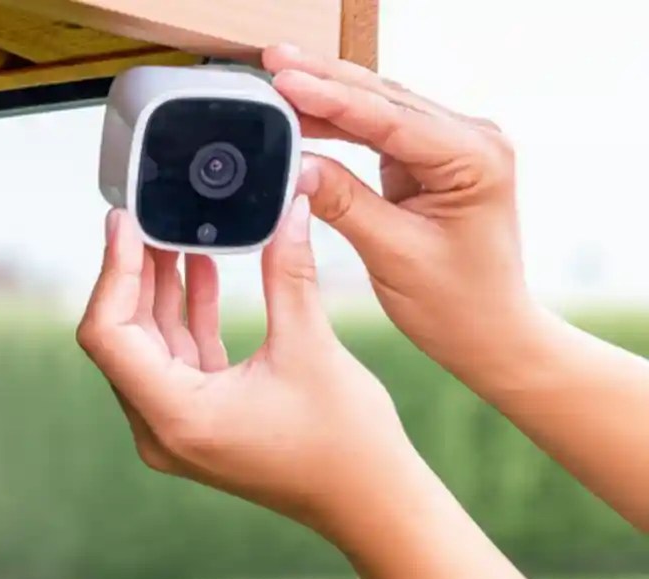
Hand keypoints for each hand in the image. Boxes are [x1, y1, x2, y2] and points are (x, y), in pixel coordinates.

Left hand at [76, 196, 428, 537]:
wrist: (372, 502)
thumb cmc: (346, 442)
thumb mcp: (311, 346)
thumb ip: (287, 274)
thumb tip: (286, 208)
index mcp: (176, 417)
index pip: (109, 335)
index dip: (114, 273)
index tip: (126, 224)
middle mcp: (162, 428)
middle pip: (121, 337)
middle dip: (134, 274)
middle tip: (145, 217)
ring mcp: (176, 428)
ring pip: (148, 345)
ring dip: (160, 290)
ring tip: (170, 231)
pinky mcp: (197, 421)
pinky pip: (176, 358)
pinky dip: (184, 315)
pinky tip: (197, 267)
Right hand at [263, 45, 545, 384]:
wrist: (490, 333)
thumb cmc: (457, 304)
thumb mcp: (393, 254)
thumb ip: (344, 204)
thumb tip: (295, 166)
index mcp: (474, 158)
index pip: (389, 118)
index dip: (331, 97)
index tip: (283, 82)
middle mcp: (471, 140)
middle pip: (384, 99)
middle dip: (325, 79)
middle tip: (273, 60)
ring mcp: (452, 147)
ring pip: (379, 108)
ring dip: (328, 95)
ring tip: (278, 76)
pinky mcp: (431, 160)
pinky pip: (378, 131)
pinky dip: (340, 121)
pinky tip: (304, 109)